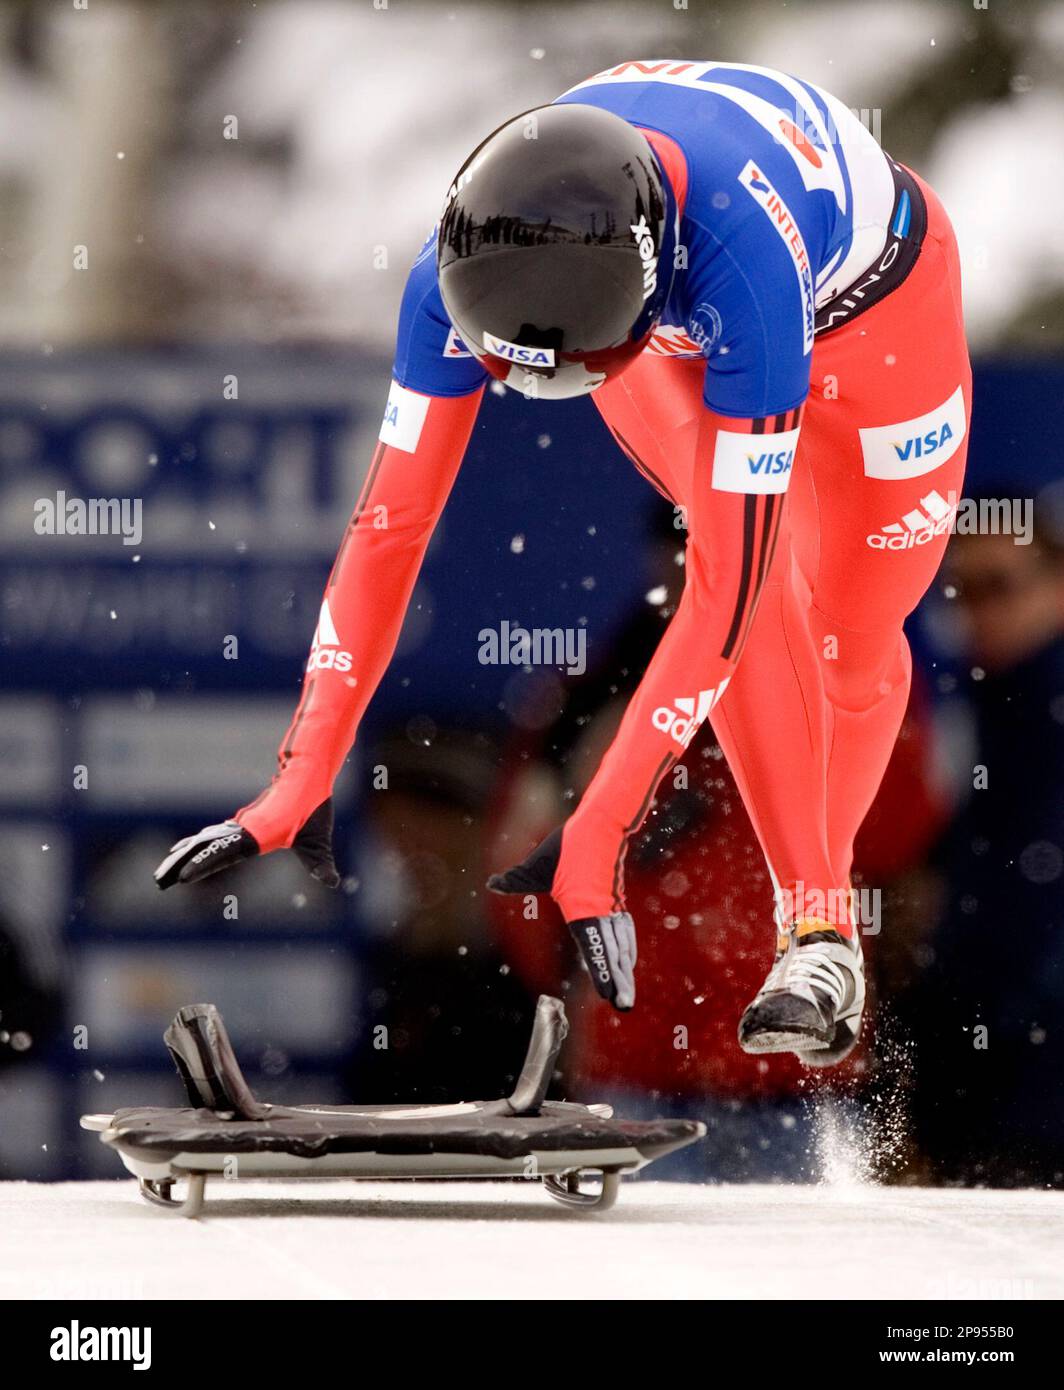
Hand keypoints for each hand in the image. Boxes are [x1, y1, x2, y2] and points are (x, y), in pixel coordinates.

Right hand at [154, 799, 339, 889]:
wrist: (306, 776)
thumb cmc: (312, 808)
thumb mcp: (318, 840)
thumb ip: (321, 864)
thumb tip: (333, 883)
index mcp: (256, 834)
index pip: (224, 853)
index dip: (203, 865)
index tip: (183, 878)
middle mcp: (242, 829)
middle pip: (204, 847)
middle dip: (180, 864)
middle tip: (158, 882)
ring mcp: (238, 825)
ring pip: (203, 841)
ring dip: (182, 856)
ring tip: (161, 875)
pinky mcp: (240, 824)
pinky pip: (211, 836)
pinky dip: (194, 846)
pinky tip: (181, 851)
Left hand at [487, 826, 636, 1010]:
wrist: (600, 825)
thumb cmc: (566, 846)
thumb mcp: (536, 864)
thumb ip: (515, 879)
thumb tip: (491, 883)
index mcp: (581, 906)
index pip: (592, 944)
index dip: (600, 970)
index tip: (606, 993)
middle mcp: (599, 911)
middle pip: (611, 951)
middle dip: (618, 980)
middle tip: (624, 1006)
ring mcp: (611, 908)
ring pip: (620, 944)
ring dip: (624, 971)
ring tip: (627, 996)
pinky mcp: (616, 903)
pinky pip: (624, 932)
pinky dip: (626, 949)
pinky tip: (627, 964)